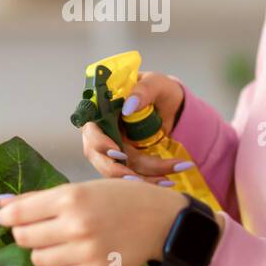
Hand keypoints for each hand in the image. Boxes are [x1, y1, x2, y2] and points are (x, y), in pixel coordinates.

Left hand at [0, 178, 186, 265]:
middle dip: (26, 233)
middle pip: (24, 238)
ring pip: (38, 259)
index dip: (6, 216)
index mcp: (70, 197)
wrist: (160, 220)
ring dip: (43, 251)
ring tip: (61, 240)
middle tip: (40, 228)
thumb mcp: (81, 188)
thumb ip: (40, 199)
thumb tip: (0, 205)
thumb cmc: (120, 198)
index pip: (18, 213)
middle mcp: (75, 225)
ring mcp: (85, 252)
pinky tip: (74, 254)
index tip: (6, 217)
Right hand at [79, 70, 189, 185]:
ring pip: (118, 170)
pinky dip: (149, 181)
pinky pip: (133, 175)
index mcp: (102, 111)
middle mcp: (104, 132)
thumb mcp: (155, 83)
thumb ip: (143, 89)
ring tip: (165, 182)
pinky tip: (168, 182)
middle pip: (99, 157)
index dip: (100, 144)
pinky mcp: (128, 161)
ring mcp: (115, 149)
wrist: (174, 105)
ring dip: (140, 179)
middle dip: (118, 171)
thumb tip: (129, 106)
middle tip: (138, 179)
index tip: (120, 153)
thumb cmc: (159, 90)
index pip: (91, 130)